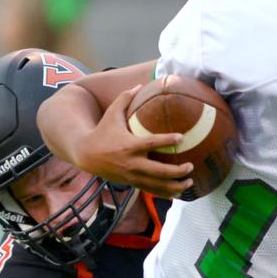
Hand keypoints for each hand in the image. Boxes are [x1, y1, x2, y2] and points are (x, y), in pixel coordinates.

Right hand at [73, 87, 194, 198]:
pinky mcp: (131, 183)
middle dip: (177, 171)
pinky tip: (178, 192)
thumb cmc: (102, 131)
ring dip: (175, 186)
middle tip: (190, 166)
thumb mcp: (111, 113)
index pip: (151, 143)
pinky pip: (151, 191)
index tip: (182, 138)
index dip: (167, 140)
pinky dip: (165, 193)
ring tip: (189, 183)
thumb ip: (125, 98)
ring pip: (157, 185)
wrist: (86, 155)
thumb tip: (140, 84)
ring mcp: (132, 175)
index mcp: (129, 145)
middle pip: (159, 170)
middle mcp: (132, 163)